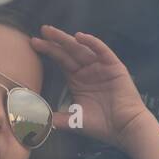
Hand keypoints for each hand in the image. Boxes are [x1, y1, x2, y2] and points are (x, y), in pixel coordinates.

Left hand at [29, 24, 158, 149]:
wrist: (124, 128)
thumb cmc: (102, 125)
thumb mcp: (73, 121)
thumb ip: (56, 118)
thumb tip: (36, 119)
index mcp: (77, 80)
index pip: (61, 61)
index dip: (48, 51)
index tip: (34, 43)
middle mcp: (88, 71)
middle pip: (68, 52)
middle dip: (54, 41)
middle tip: (42, 30)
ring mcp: (101, 67)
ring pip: (82, 49)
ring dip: (67, 39)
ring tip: (53, 32)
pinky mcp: (114, 67)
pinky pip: (102, 51)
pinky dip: (92, 43)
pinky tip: (79, 37)